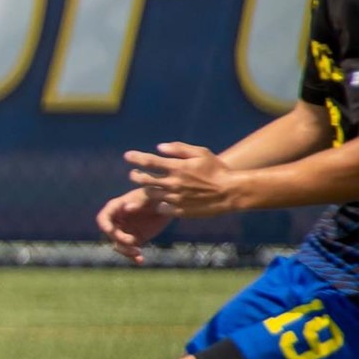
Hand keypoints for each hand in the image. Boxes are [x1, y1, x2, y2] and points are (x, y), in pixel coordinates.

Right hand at [96, 187, 170, 263]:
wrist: (170, 204)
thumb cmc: (157, 195)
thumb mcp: (149, 196)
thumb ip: (138, 201)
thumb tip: (126, 208)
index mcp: (117, 208)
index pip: (103, 219)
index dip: (105, 226)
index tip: (112, 232)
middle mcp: (118, 221)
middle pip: (111, 234)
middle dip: (120, 240)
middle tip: (133, 242)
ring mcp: (126, 231)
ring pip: (119, 245)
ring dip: (126, 251)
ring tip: (138, 253)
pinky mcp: (136, 240)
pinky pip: (131, 251)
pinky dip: (134, 257)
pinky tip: (140, 261)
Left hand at [125, 141, 240, 219]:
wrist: (230, 192)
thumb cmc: (216, 170)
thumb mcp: (201, 153)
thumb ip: (179, 149)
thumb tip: (159, 147)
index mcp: (177, 168)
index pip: (149, 162)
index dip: (136, 158)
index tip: (127, 156)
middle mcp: (172, 184)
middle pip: (144, 180)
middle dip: (135, 176)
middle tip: (134, 174)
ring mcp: (175, 198)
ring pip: (150, 194)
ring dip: (145, 189)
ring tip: (146, 186)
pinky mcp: (179, 211)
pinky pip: (161, 208)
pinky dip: (158, 203)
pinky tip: (160, 200)